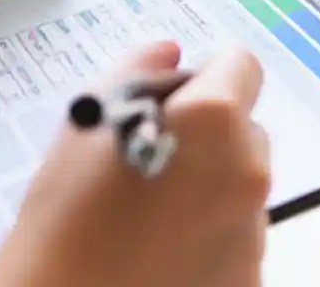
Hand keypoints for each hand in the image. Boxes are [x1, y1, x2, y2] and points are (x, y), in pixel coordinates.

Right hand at [0, 42, 270, 286]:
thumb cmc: (65, 216)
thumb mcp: (87, 126)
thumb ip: (137, 75)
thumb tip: (170, 54)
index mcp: (213, 119)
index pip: (242, 66)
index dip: (207, 76)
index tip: (176, 100)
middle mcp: (247, 170)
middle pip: (245, 130)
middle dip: (208, 137)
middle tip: (152, 159)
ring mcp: (254, 229)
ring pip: (242, 185)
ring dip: (211, 187)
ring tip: (151, 214)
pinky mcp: (250, 275)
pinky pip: (238, 236)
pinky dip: (212, 236)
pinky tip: (162, 249)